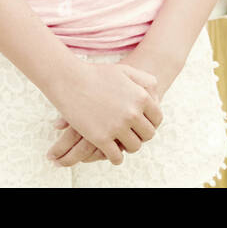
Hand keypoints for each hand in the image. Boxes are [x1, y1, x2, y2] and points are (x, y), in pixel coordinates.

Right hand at [43, 58, 163, 166]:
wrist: (69, 79)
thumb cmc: (96, 74)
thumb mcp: (125, 70)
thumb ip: (145, 80)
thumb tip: (157, 96)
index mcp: (141, 97)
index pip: (157, 119)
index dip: (150, 123)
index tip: (141, 125)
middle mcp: (132, 113)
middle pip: (147, 135)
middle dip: (140, 135)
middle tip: (130, 134)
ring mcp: (117, 127)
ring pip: (133, 147)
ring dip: (127, 146)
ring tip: (120, 143)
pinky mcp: (101, 138)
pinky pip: (116, 157)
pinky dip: (115, 157)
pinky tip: (110, 152)